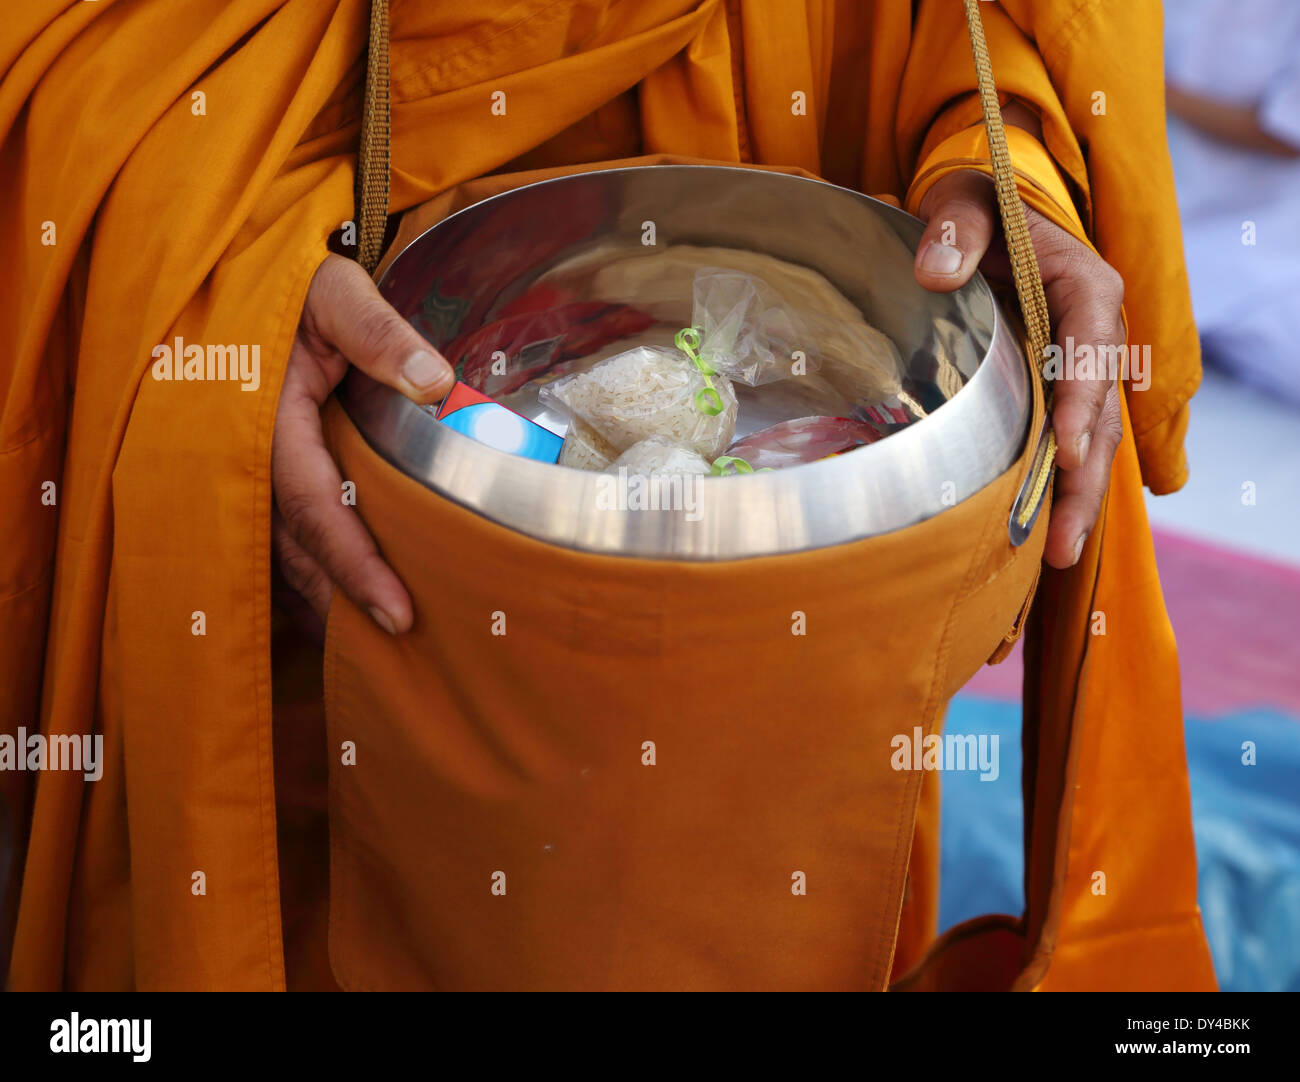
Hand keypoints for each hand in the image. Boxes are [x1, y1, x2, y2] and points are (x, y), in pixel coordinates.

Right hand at [272, 253, 453, 632]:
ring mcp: (243, 467)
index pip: (314, 509)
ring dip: (327, 597)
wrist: (235, 271)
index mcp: (264, 420)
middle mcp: (246, 455)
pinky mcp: (253, 470)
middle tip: (402, 646)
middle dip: (344, 603)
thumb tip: (435, 383)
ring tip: (380, 643)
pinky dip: (314, 569)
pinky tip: (348, 600)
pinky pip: (281, 533)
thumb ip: (377, 331)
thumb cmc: (288, 280)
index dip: (355, 565)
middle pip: (297, 550)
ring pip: (284, 551)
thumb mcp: (331, 291)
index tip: (398, 614)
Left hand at [913, 169, 1124, 567]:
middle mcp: (1093, 334)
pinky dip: (1054, 487)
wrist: (979, 214)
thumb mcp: (963, 200)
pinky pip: (1063, 442)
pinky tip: (1037, 535)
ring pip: (1088, 440)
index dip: (1083, 403)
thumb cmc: (974, 205)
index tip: (1064, 453)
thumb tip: (934, 274)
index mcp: (1085, 286)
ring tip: (1056, 557)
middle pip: (1099, 413)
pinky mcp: (1054, 390)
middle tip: (1061, 541)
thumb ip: (953, 230)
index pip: (1093, 349)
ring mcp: (1077, 368)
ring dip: (1075, 498)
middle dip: (1082, 479)